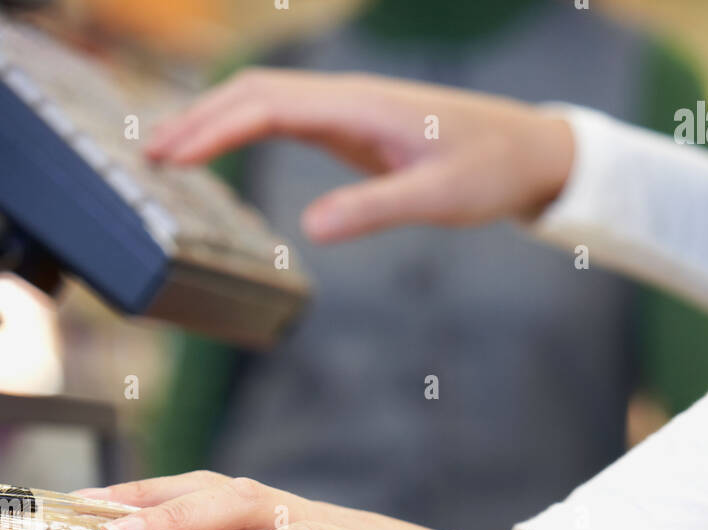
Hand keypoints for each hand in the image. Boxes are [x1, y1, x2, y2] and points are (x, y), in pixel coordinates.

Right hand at [147, 70, 574, 241]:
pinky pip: (285, 118)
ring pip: (265, 100)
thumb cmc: (490, 170)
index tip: (174, 157)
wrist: (528, 150)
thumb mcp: (438, 198)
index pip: (269, 106)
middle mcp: (347, 98)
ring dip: (215, 120)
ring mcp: (348, 110)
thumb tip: (310, 230)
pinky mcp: (353, 127)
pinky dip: (244, 129)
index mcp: (361, 106)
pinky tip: (222, 151)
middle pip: (254, 93)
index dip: (215, 129)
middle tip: (150, 159)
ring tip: (169, 154)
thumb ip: (375, 210)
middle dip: (199, 120)